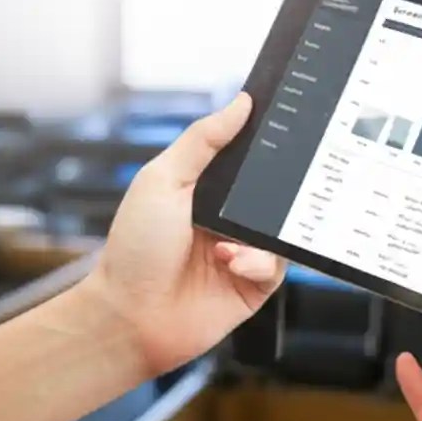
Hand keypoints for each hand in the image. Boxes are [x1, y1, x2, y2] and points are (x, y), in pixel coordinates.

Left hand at [81, 92, 285, 374]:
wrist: (130, 317)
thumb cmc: (134, 249)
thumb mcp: (163, 179)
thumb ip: (204, 140)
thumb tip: (241, 102)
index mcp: (208, 186)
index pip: (250, 155)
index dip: (269, 141)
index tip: (291, 123)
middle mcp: (230, 216)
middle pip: (275, 189)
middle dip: (282, 186)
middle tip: (283, 183)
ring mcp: (245, 248)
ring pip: (283, 227)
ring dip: (262, 231)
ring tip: (230, 241)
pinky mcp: (255, 283)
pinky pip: (277, 263)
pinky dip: (257, 261)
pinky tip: (229, 262)